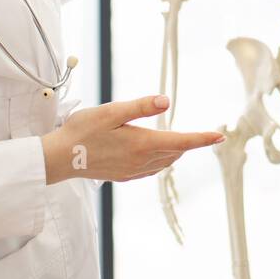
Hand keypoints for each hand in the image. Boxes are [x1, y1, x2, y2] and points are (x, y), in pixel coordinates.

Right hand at [41, 95, 224, 184]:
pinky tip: (155, 154)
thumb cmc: (82, 130)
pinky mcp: (123, 176)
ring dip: (175, 152)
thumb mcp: (112, 112)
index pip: (182, 142)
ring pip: (164, 163)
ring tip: (181, 141)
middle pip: (176, 153)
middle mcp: (141, 161)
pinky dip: (160, 161)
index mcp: (142, 144)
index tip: (220, 136)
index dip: (203, 139)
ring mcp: (132, 171)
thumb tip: (167, 102)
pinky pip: (151, 170)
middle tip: (202, 134)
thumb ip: (141, 107)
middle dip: (190, 144)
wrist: (59, 158)